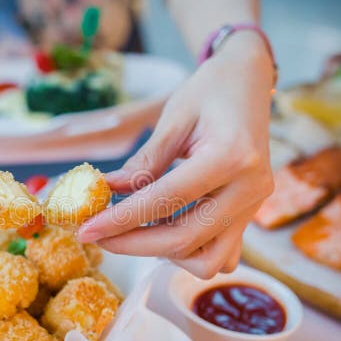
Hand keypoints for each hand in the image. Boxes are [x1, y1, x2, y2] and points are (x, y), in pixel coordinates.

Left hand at [77, 35, 274, 277]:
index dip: (122, 219)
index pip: (167, 200)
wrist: (250, 81)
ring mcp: (254, 205)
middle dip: (134, 244)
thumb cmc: (211, 90)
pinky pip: (221, 255)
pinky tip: (165, 229)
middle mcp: (249, 188)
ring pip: (207, 260)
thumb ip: (142, 162)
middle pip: (185, 240)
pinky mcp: (251, 214)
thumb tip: (104, 192)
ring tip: (134, 229)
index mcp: (230, 156)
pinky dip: (189, 252)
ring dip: (164, 254)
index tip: (86, 229)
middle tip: (98, 235)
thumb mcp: (173, 118)